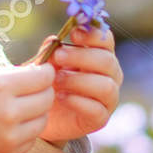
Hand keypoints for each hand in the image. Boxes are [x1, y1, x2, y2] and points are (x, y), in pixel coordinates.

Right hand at [0, 64, 56, 152]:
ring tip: (19, 108)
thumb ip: (11, 74)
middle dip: (43, 91)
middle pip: (48, 98)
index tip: (40, 71)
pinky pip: (32, 138)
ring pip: (43, 120)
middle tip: (31, 89)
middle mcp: (8, 112)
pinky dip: (26, 131)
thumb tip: (42, 70)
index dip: (45, 72)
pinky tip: (8, 125)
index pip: (44, 77)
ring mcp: (10, 136)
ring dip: (36, 112)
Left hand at [28, 24, 120, 145]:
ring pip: (106, 86)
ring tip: (56, 81)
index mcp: (100, 56)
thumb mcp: (47, 64)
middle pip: (107, 61)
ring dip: (79, 80)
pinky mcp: (100, 118)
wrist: (41, 114)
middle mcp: (110, 76)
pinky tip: (61, 97)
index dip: (94, 35)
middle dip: (81, 56)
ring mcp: (108, 98)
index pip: (107, 40)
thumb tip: (53, 40)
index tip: (74, 34)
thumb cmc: (49, 83)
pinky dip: (78, 102)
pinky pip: (97, 109)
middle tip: (58, 56)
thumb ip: (51, 51)